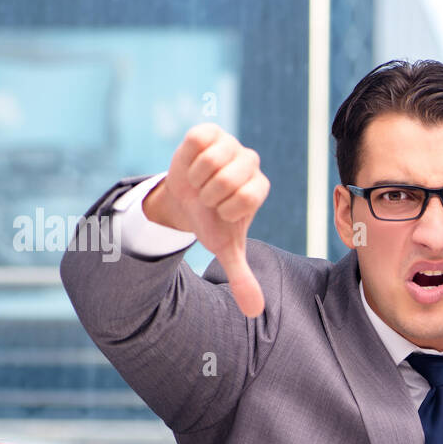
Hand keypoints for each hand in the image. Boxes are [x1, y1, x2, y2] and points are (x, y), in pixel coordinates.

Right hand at [145, 123, 269, 316]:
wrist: (184, 200)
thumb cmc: (209, 222)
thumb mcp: (224, 249)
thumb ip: (241, 276)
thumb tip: (254, 312)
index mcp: (259, 188)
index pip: (248, 195)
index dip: (226, 207)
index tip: (220, 212)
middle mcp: (250, 163)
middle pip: (230, 177)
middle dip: (209, 194)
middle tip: (207, 198)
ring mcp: (231, 144)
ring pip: (212, 160)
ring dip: (197, 178)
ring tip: (199, 184)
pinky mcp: (209, 131)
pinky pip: (198, 140)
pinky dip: (189, 158)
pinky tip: (192, 166)